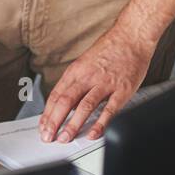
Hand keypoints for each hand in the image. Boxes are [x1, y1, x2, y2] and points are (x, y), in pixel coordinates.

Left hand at [38, 26, 156, 143]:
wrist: (131, 36)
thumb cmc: (109, 49)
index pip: (56, 95)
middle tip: (48, 137)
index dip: (47, 113)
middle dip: (54, 122)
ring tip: (64, 138)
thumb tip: (66, 104)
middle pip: (65, 101)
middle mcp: (87, 77)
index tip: (43, 127)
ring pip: (84, 107)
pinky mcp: (121, 90)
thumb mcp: (85, 62)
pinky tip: (92, 134)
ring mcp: (104, 84)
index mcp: (76, 71)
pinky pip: (109, 110)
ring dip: (72, 124)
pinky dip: (99, 124)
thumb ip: (76, 83)